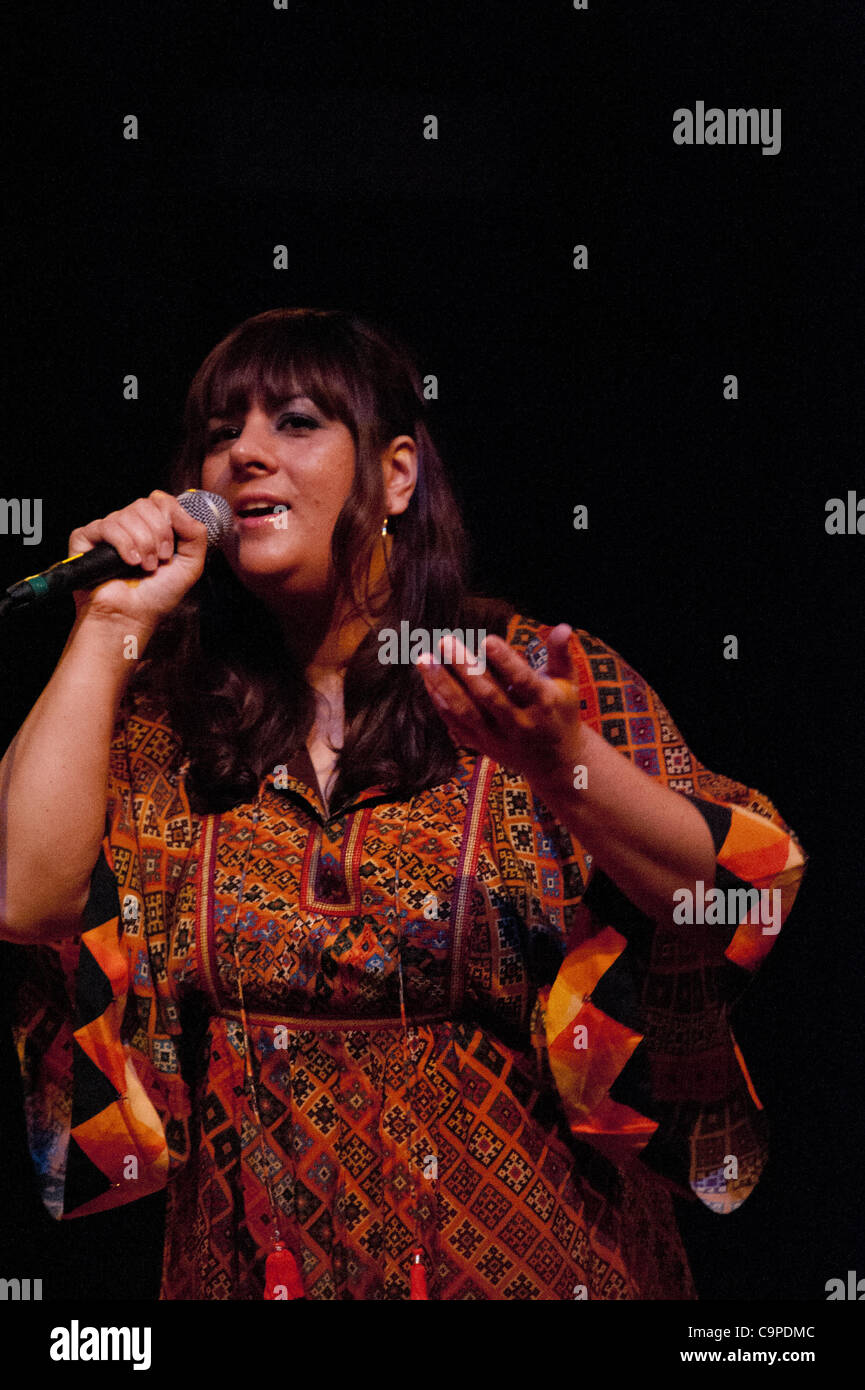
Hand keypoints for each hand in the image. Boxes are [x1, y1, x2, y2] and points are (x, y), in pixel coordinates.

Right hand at [68, 489, 209, 635]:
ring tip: (143, 567)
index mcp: (152, 526)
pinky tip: (129, 562)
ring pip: (127, 515)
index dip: (170, 518)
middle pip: (145, 504)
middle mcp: (129, 525)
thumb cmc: (157, 595)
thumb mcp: (190, 565)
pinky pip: (107, 526)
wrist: (132, 616)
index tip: (172, 547)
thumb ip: (196, 535)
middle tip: (159, 560)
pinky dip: (123, 544)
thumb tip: (182, 510)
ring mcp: (108, 531)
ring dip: (142, 544)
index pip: (161, 500)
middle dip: (158, 534)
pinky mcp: (86, 538)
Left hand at [417, 623, 586, 792]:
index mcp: (544, 703)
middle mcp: (520, 722)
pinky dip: (440, 702)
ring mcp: (498, 737)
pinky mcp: (482, 745)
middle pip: (488, 695)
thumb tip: (563, 626)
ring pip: (466, 711)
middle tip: (445, 641)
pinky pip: (456, 723)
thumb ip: (560, 653)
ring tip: (424, 659)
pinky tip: (427, 679)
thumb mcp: (568, 682)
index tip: (487, 639)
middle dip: (464, 668)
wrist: (556, 762)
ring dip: (443, 684)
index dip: (506, 661)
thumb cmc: (561, 711)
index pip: (523, 681)